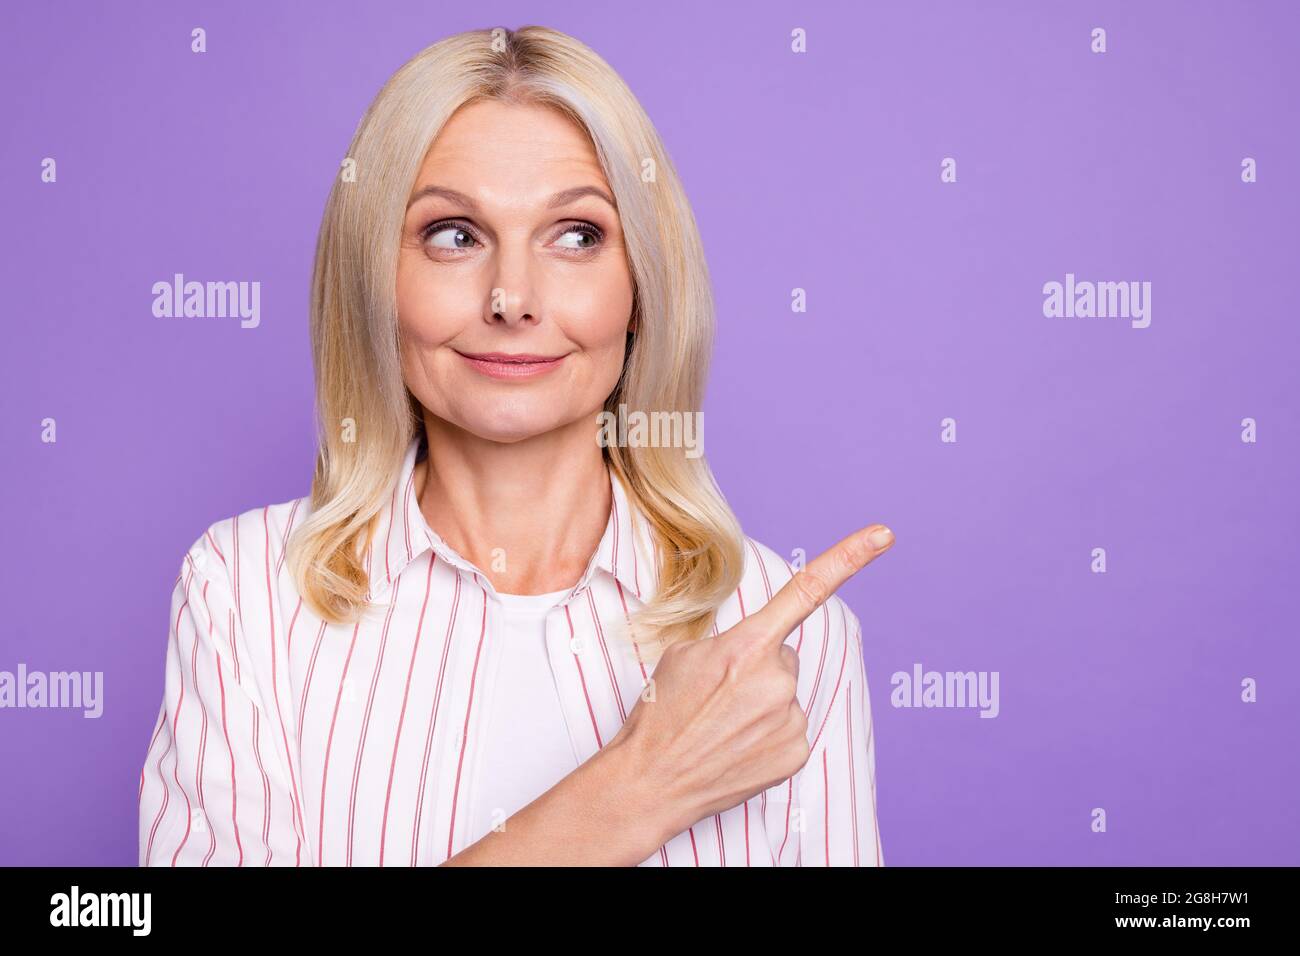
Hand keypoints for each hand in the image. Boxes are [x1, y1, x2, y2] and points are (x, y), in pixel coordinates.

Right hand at [606, 523, 895, 843]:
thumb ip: (731, 641)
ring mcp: (791, 719)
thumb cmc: (661, 714)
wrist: (651, 781)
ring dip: (760, 705)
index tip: (883, 535)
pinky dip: (767, 735)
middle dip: (758, 669)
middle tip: (718, 696)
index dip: (849, 558)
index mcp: (748, 646)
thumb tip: (758, 650)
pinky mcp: (797, 753)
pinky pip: (790, 728)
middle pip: (783, 657)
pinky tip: (737, 747)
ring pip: (786, 695)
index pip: (806, 591)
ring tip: (721, 726)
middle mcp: (778, 680)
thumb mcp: (684, 655)